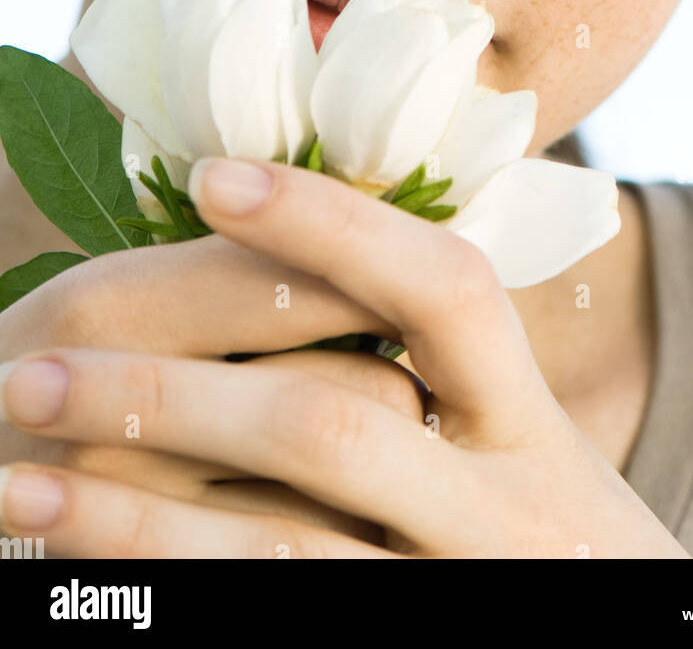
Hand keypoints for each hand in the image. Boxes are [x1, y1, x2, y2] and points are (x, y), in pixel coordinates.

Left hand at [0, 158, 690, 557]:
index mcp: (535, 429)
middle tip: (29, 368)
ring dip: (127, 515)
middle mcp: (506, 516)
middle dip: (167, 394)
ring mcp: (446, 599)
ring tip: (14, 483)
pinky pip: (271, 625)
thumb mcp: (530, 455)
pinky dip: (171, 597)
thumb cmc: (551, 550)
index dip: (331, 222)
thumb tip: (290, 253)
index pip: (445, 290)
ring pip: (277, 552)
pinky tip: (80, 579)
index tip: (211, 175)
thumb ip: (446, 374)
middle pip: (329, 424)